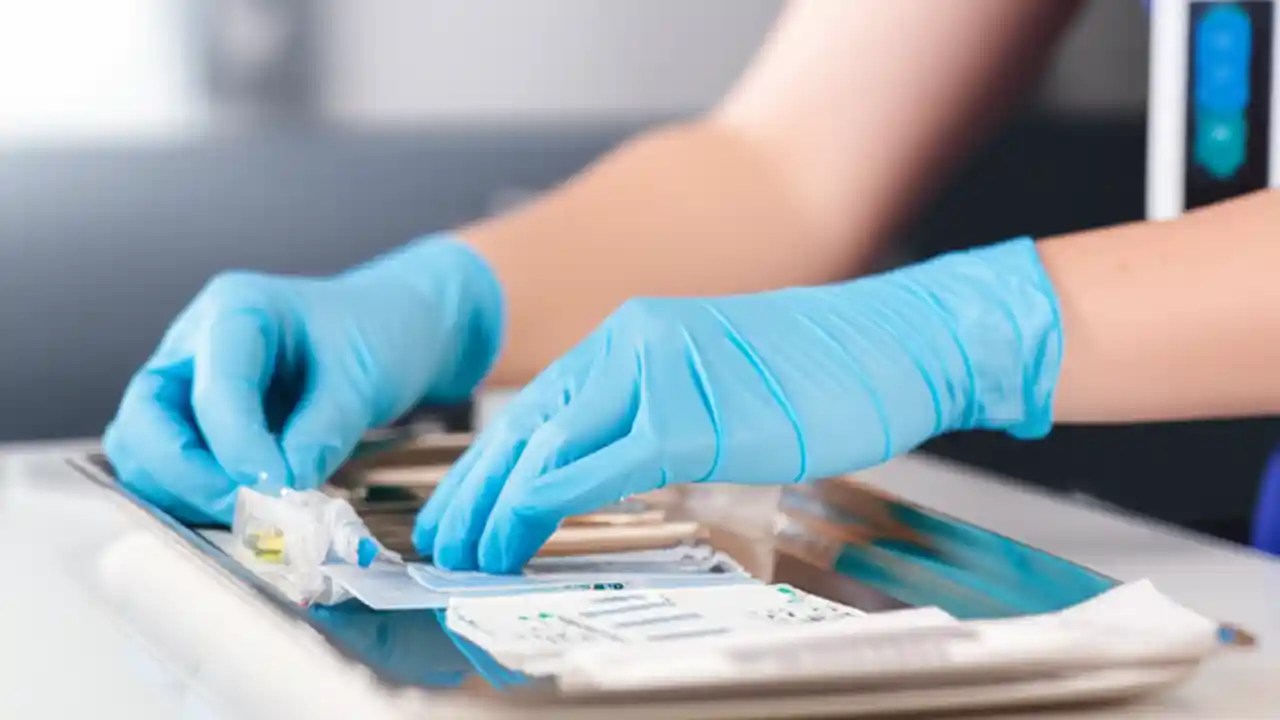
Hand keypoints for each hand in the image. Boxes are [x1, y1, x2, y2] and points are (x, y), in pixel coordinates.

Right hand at [104, 235, 502, 523]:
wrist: (390, 332)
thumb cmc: (378, 338)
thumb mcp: (366, 380)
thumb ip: (323, 432)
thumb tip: (283, 488)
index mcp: (236, 310)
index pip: (213, 388)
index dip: (237, 447)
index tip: (276, 489)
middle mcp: (194, 345)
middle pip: (145, 423)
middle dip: (191, 477)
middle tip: (253, 511)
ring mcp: (185, 387)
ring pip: (144, 455)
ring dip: (189, 495)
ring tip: (257, 514)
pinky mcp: (194, 427)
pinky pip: (170, 472)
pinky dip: (198, 500)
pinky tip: (251, 511)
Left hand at [413, 238, 1062, 572]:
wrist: (899, 343)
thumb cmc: (822, 373)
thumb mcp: (720, 387)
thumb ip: (659, 415)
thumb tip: (613, 465)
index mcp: (636, 337)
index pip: (542, 405)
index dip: (492, 461)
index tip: (464, 504)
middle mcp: (634, 343)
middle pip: (528, 424)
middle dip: (475, 488)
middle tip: (442, 539)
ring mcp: (662, 375)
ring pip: (550, 443)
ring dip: (497, 502)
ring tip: (467, 551)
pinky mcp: (694, 415)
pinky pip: (601, 464)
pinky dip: (547, 500)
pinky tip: (520, 531)